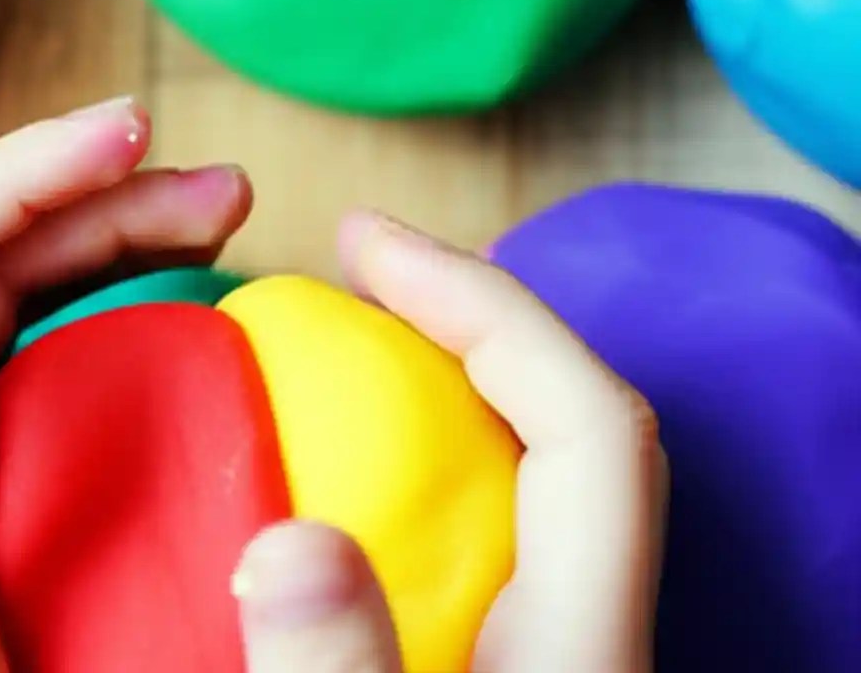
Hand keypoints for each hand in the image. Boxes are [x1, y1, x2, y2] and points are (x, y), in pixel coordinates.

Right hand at [227, 211, 667, 672]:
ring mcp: (552, 636)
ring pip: (530, 467)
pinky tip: (350, 463)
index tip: (366, 247)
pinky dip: (424, 453)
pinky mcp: (511, 655)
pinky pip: (484, 519)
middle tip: (362, 264)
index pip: (588, 423)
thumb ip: (338, 671)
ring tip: (358, 326)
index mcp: (584, 638)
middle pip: (569, 417)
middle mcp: (588, 619)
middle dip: (473, 314)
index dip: (487, 307)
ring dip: (450, 375)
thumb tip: (290, 544)